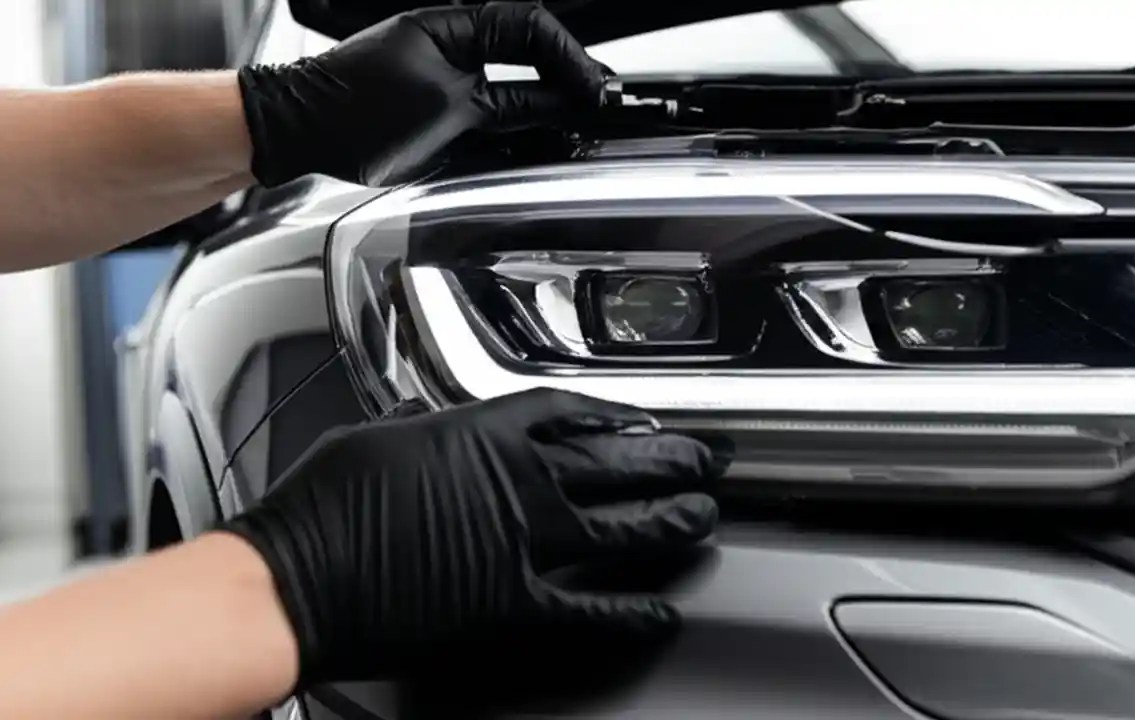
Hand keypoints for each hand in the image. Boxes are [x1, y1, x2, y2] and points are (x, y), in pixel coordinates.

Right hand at [220, 388, 726, 686]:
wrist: (294, 581)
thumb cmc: (322, 506)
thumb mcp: (376, 439)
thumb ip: (425, 427)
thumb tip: (433, 421)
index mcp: (481, 433)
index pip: (572, 412)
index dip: (619, 416)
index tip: (645, 420)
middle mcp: (515, 482)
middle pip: (616, 462)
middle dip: (669, 460)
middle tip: (705, 463)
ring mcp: (521, 543)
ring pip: (622, 528)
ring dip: (670, 522)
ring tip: (701, 518)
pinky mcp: (513, 604)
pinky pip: (591, 608)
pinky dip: (632, 612)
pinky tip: (662, 612)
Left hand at [238, 2, 606, 186]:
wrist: (302, 132)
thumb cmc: (356, 109)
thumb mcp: (446, 107)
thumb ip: (507, 105)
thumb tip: (557, 106)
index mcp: (454, 27)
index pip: (531, 30)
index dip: (571, 59)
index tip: (594, 89)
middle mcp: (455, 50)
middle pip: (530, 56)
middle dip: (570, 80)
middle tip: (602, 105)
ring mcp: (449, 82)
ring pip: (517, 88)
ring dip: (551, 106)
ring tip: (583, 124)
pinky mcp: (443, 115)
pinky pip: (495, 116)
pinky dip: (523, 129)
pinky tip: (544, 142)